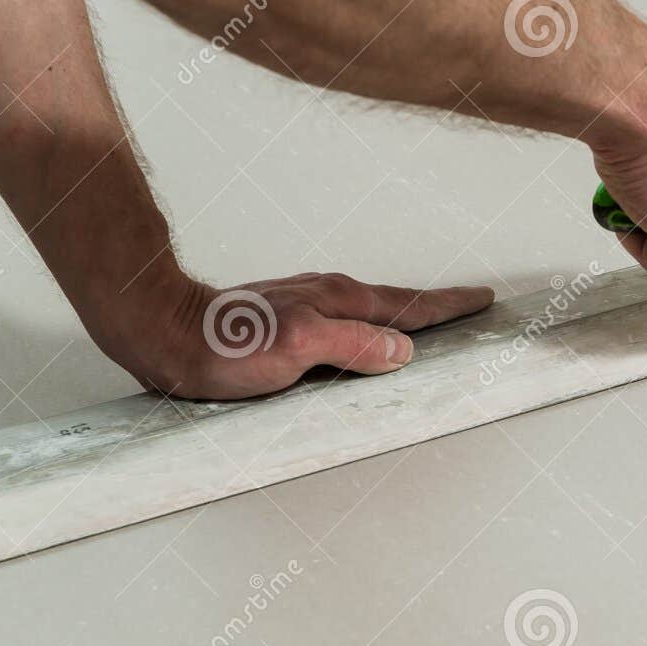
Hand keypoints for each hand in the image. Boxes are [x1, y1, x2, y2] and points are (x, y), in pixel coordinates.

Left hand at [86, 271, 493, 400]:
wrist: (163, 331)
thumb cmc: (224, 347)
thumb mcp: (298, 348)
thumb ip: (354, 345)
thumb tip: (404, 349)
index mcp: (339, 301)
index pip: (409, 305)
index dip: (449, 305)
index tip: (483, 298)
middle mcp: (327, 296)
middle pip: (396, 302)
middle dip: (436, 305)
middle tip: (471, 304)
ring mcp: (306, 304)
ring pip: (371, 309)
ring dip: (403, 313)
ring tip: (429, 320)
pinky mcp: (287, 318)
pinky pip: (346, 319)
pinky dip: (370, 323)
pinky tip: (367, 335)